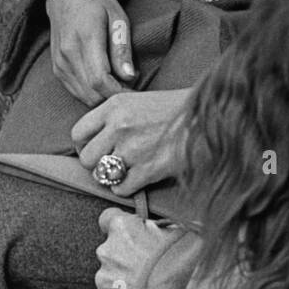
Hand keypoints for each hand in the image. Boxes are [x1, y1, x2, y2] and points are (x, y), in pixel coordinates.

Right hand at [46, 0, 137, 105]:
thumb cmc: (96, 3)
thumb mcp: (117, 17)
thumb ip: (122, 48)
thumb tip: (130, 77)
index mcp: (85, 38)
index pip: (100, 80)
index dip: (120, 92)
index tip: (137, 91)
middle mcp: (68, 54)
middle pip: (92, 93)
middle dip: (115, 98)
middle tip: (133, 90)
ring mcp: (60, 63)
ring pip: (84, 97)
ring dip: (105, 99)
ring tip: (122, 86)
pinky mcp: (57, 69)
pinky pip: (76, 92)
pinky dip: (93, 94)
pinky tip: (107, 84)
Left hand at [73, 88, 190, 194]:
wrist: (209, 116)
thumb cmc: (179, 107)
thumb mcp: (141, 100)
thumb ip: (116, 116)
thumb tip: (99, 138)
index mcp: (115, 106)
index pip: (78, 132)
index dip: (84, 146)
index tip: (94, 150)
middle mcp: (119, 127)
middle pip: (87, 158)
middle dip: (97, 165)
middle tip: (110, 165)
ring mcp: (133, 149)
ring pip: (103, 175)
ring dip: (112, 178)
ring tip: (125, 173)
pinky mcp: (148, 169)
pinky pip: (122, 188)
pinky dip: (127, 188)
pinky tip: (138, 180)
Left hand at [95, 207, 176, 288]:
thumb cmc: (182, 260)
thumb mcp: (178, 231)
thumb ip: (161, 226)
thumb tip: (166, 225)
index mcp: (122, 227)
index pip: (107, 218)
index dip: (122, 228)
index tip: (132, 234)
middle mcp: (106, 250)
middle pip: (111, 249)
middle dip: (126, 256)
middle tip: (150, 266)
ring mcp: (103, 277)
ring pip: (110, 275)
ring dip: (125, 279)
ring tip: (149, 287)